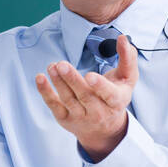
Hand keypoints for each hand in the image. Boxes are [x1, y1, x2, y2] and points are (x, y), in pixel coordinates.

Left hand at [35, 38, 138, 159]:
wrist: (104, 128)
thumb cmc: (115, 96)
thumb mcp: (127, 79)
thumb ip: (127, 58)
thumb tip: (123, 38)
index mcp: (116, 101)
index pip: (109, 95)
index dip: (100, 86)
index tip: (90, 76)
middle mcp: (99, 112)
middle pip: (84, 96)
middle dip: (72, 80)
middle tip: (62, 65)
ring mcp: (81, 117)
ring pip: (68, 99)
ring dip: (58, 82)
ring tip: (52, 66)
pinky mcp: (65, 119)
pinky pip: (54, 105)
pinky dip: (45, 92)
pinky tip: (40, 78)